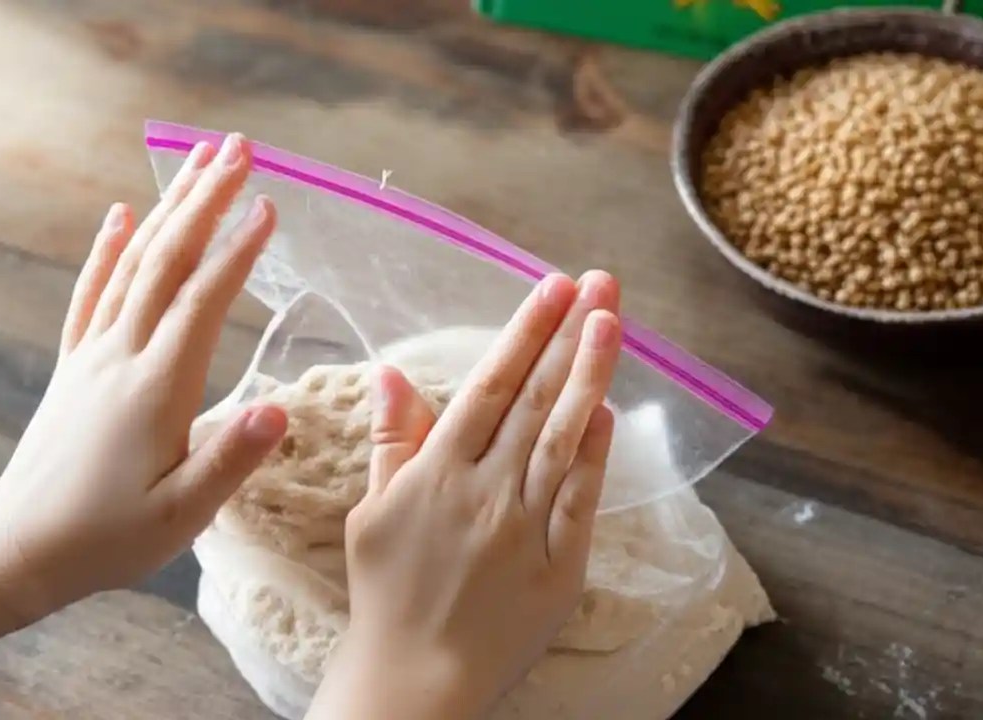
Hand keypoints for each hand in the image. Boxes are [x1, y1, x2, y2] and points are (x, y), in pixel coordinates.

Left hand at [0, 133, 287, 616]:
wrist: (20, 547)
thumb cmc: (108, 537)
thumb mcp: (182, 515)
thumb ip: (230, 460)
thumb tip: (280, 410)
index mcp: (157, 388)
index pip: (203, 302)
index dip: (237, 251)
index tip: (269, 205)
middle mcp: (121, 357)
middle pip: (166, 261)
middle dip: (205, 200)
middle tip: (239, 148)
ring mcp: (93, 356)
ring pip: (133, 265)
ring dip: (168, 209)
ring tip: (199, 162)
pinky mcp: (75, 367)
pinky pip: (92, 294)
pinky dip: (107, 249)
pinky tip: (121, 214)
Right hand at [309, 271, 621, 719]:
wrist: (414, 679)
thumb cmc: (386, 594)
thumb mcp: (371, 512)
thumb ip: (390, 441)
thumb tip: (393, 373)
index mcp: (436, 474)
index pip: (486, 387)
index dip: (522, 333)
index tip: (550, 287)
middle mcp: (483, 492)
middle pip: (532, 401)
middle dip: (567, 335)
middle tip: (598, 282)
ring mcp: (524, 528)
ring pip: (561, 439)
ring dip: (589, 376)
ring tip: (611, 321)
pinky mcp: (558, 565)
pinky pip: (580, 500)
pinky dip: (594, 454)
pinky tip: (608, 409)